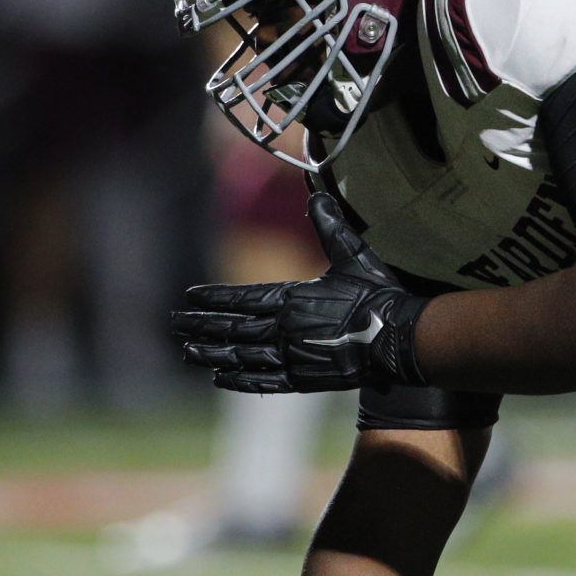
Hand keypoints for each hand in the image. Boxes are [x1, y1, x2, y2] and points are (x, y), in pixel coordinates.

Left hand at [172, 194, 427, 392]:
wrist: (402, 338)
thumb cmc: (379, 295)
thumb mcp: (353, 255)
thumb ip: (329, 227)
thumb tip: (317, 195)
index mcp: (293, 298)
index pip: (242, 297)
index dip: (214, 298)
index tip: (189, 298)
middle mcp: (285, 329)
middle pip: (233, 328)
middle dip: (201, 326)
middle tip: (174, 326)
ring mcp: (293, 356)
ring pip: (242, 356)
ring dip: (213, 354)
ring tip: (188, 353)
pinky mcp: (306, 378)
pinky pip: (266, 381)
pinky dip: (242, 379)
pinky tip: (223, 378)